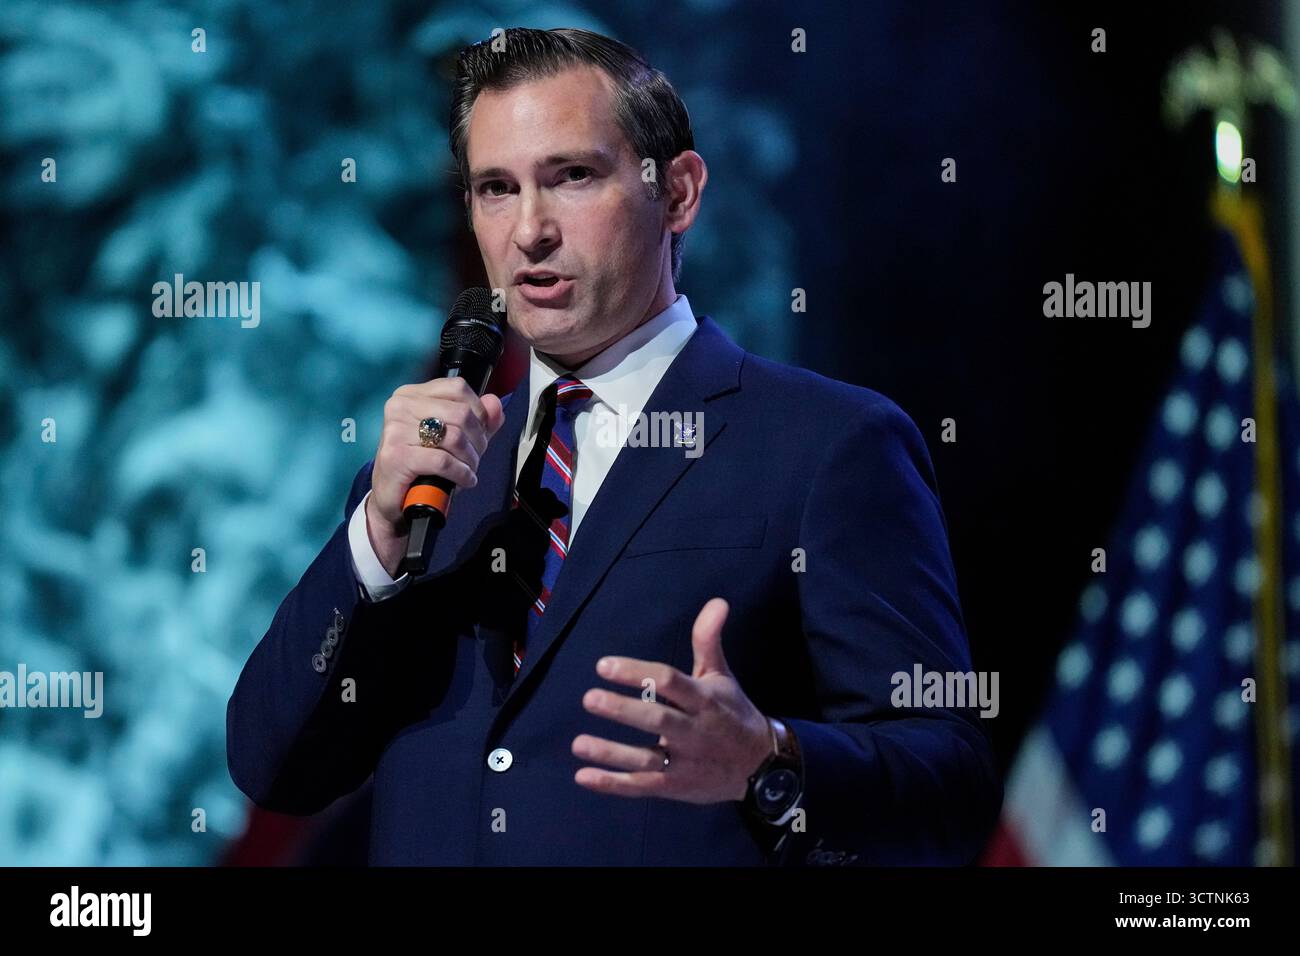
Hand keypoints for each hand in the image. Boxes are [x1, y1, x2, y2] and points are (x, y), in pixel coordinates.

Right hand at [366, 377, 505, 575]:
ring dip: (471, 459)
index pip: (457, 388)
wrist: (394, 498)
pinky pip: (443, 461)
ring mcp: (395, 430)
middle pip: (461, 413)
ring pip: (455, 437)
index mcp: (411, 394)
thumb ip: (477, 419)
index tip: (480, 433)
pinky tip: (464, 480)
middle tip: (475, 458)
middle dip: (478, 440)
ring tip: (470, 470)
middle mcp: (400, 406)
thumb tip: (495, 403)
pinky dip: (461, 473)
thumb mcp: (453, 437)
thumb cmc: (422, 464)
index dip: (479, 412)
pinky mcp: (396, 456)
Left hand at [572, 597, 773, 803]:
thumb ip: (708, 640)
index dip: (637, 673)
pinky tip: (583, 776)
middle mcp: (693, 731)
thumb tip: (717, 602)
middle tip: (590, 698)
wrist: (761, 766)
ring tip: (579, 743)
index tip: (604, 665)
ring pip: (646, 758)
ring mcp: (684, 762)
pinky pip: (641, 786)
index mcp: (703, 699)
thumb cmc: (732, 712)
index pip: (669, 681)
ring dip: (611, 752)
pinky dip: (613, 784)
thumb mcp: (721, 675)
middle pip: (657, 720)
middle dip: (623, 710)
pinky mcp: (675, 786)